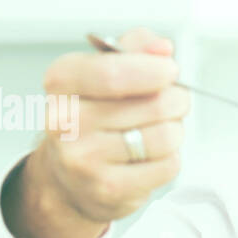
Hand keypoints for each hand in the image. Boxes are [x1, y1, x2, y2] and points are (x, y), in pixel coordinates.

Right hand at [7, 27, 188, 237]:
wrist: (69, 178)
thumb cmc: (93, 119)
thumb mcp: (103, 72)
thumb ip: (134, 49)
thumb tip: (161, 48)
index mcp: (62, 83)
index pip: (112, 72)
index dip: (152, 70)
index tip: (170, 70)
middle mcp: (66, 122)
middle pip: (153, 104)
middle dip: (176, 100)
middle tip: (170, 102)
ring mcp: (85, 159)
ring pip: (165, 136)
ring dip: (175, 130)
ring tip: (158, 130)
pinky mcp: (109, 189)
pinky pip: (168, 165)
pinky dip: (170, 158)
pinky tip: (150, 156)